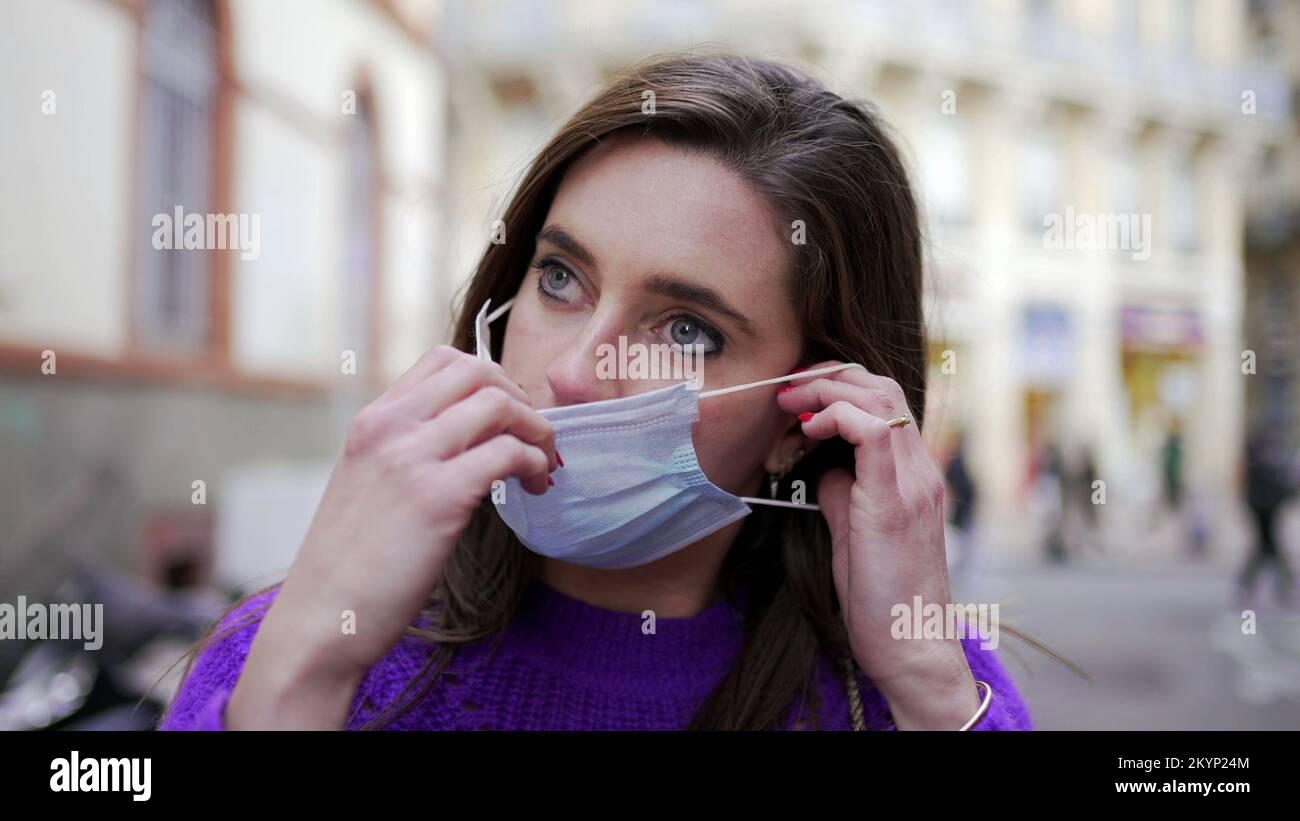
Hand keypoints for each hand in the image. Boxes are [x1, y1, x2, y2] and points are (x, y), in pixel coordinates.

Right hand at [232, 346, 557, 725]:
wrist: (322, 617)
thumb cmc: (351, 564)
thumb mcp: (368, 484)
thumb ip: (406, 451)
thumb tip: (469, 439)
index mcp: (373, 421)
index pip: (444, 360)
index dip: (492, 380)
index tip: (509, 417)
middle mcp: (390, 428)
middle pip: (479, 371)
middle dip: (521, 398)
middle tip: (535, 438)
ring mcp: (412, 459)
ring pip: (499, 404)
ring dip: (537, 429)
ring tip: (543, 465)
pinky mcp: (437, 498)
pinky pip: (506, 453)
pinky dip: (534, 463)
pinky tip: (534, 487)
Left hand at [777, 362, 978, 728]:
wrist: (911, 648)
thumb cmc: (880, 601)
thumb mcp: (853, 535)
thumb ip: (843, 495)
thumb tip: (825, 469)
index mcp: (913, 476)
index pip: (885, 402)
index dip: (839, 385)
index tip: (797, 394)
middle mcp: (920, 472)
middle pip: (883, 388)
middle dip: (829, 375)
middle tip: (787, 388)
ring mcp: (914, 484)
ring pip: (880, 399)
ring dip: (828, 389)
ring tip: (792, 401)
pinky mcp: (896, 503)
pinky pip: (874, 433)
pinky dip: (838, 416)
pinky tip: (809, 430)